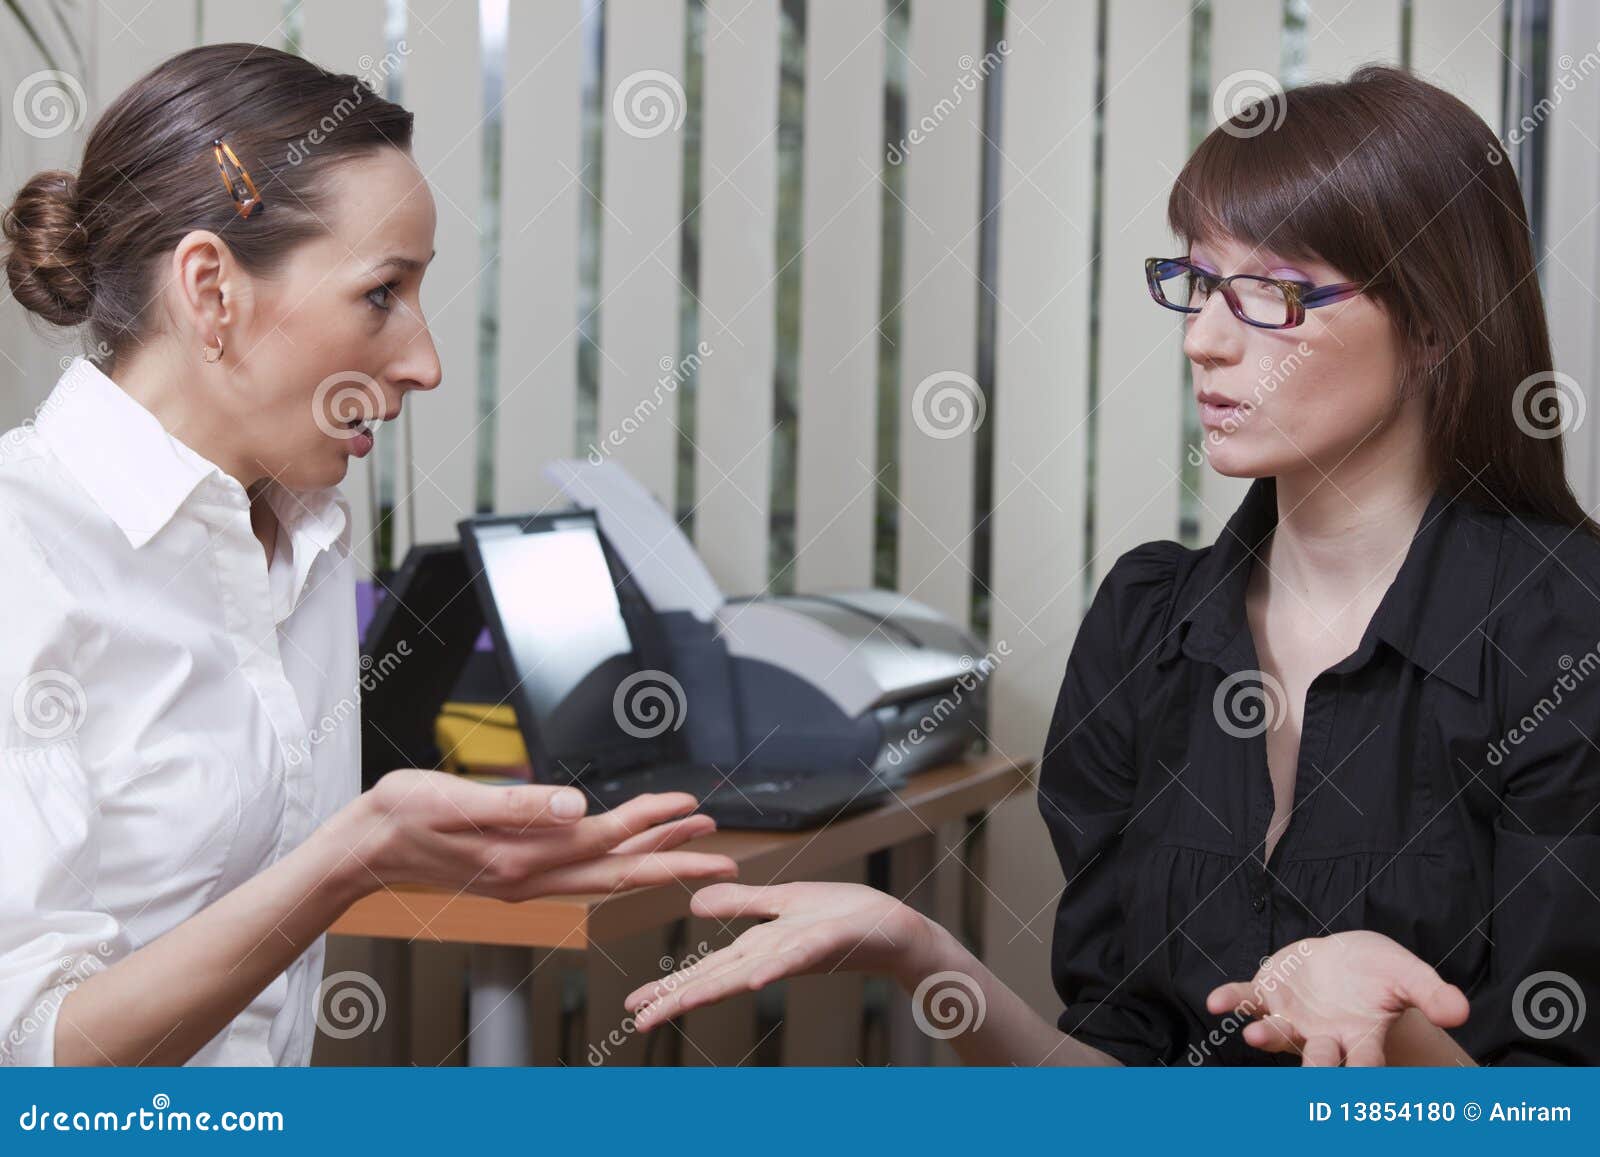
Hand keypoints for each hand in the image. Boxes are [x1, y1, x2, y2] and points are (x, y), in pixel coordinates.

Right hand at [326, 770, 738, 900]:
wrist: (359, 849)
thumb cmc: (398, 815)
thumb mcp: (454, 799)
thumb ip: (518, 804)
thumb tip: (577, 805)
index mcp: (521, 857)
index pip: (605, 840)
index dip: (653, 823)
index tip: (694, 810)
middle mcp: (530, 876)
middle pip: (618, 871)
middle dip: (673, 858)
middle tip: (721, 848)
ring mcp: (523, 880)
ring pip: (602, 872)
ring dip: (650, 855)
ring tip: (690, 838)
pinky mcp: (514, 873)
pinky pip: (579, 871)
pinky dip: (614, 857)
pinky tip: (628, 845)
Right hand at [622, 882, 931, 1029]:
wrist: (894, 928)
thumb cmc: (843, 916)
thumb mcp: (782, 901)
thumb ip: (741, 903)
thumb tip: (693, 904)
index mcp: (758, 947)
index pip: (706, 970)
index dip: (669, 987)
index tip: (632, 1007)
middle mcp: (772, 956)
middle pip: (717, 979)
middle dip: (677, 999)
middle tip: (637, 1022)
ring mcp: (796, 952)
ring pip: (747, 973)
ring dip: (714, 990)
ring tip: (678, 1006)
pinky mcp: (824, 942)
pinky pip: (795, 955)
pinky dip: (772, 967)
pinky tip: (752, 979)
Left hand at [1205, 930, 1469, 1065]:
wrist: (1345, 959)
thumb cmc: (1377, 973)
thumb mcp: (1407, 974)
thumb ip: (1431, 993)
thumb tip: (1460, 1011)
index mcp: (1362, 1038)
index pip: (1365, 1066)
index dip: (1364, 1078)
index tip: (1363, 1089)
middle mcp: (1324, 1038)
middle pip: (1319, 1061)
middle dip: (1315, 1071)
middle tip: (1315, 1083)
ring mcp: (1292, 1019)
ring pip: (1277, 1035)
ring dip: (1266, 1036)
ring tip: (1256, 1034)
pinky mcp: (1268, 995)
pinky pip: (1247, 1001)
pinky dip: (1232, 1000)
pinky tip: (1216, 1002)